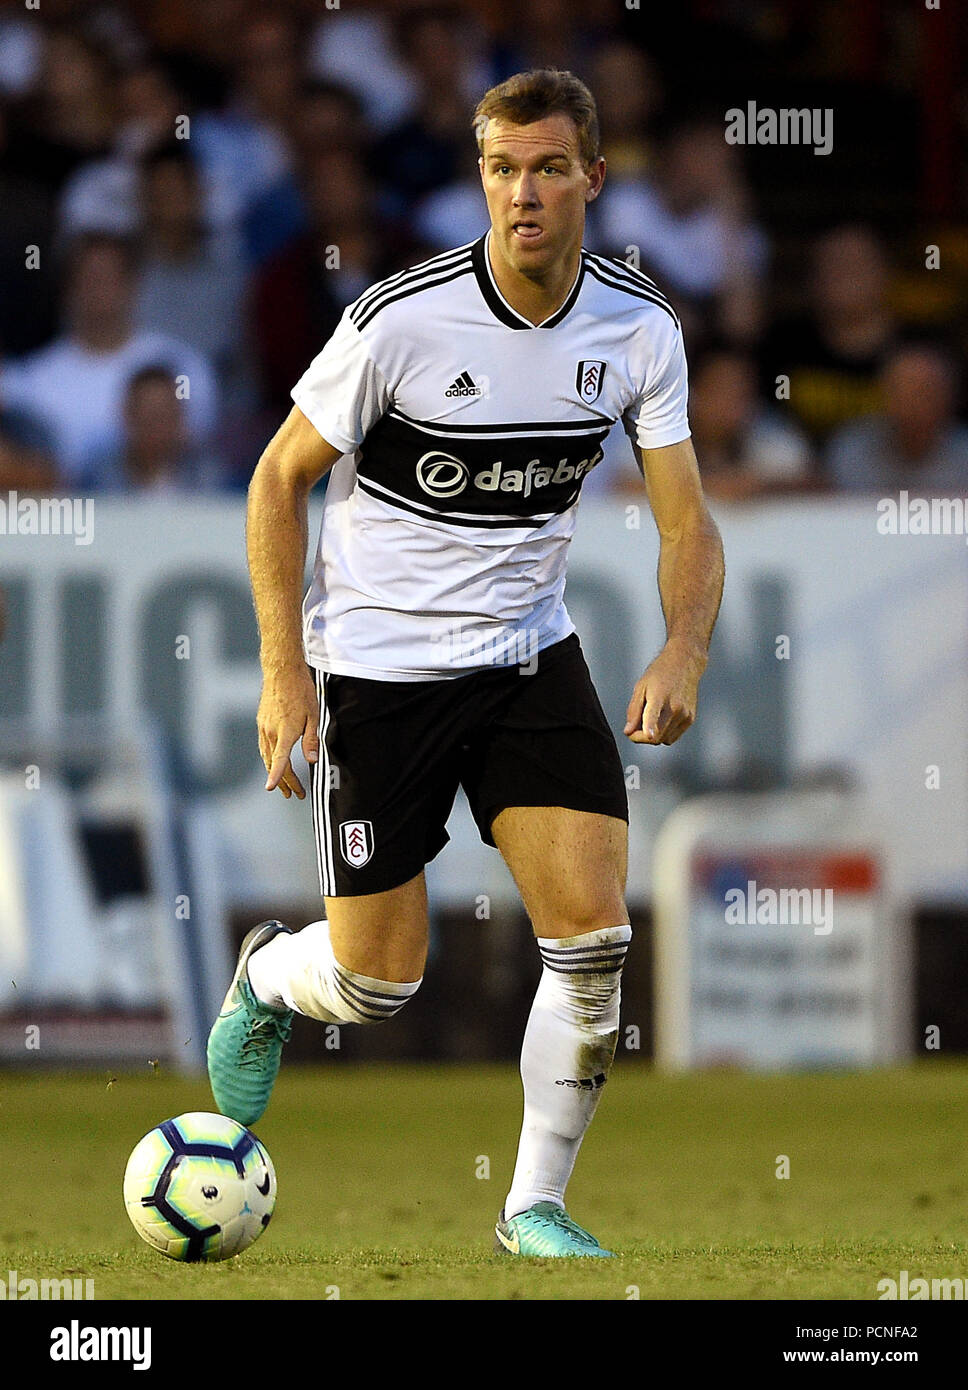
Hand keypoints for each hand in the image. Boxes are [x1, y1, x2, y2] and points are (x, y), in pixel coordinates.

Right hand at [257, 664, 319, 797]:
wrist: (281, 672)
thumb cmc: (300, 692)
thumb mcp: (313, 715)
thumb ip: (311, 740)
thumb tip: (311, 760)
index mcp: (285, 732)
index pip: (280, 760)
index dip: (277, 776)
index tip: (270, 789)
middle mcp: (271, 732)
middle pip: (274, 764)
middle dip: (285, 782)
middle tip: (295, 795)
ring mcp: (263, 728)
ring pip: (267, 757)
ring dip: (275, 773)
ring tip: (284, 787)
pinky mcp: (261, 723)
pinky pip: (263, 747)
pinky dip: (269, 760)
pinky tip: (274, 764)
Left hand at [624, 641, 705, 744]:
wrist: (684, 664)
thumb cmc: (659, 674)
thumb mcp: (641, 687)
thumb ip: (633, 711)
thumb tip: (628, 732)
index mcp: (659, 697)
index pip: (654, 716)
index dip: (650, 728)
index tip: (648, 735)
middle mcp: (675, 708)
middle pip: (656, 737)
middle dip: (641, 737)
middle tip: (634, 727)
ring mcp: (685, 715)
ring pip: (663, 740)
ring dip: (653, 736)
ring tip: (649, 719)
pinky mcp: (690, 719)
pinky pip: (672, 737)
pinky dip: (663, 734)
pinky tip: (661, 719)